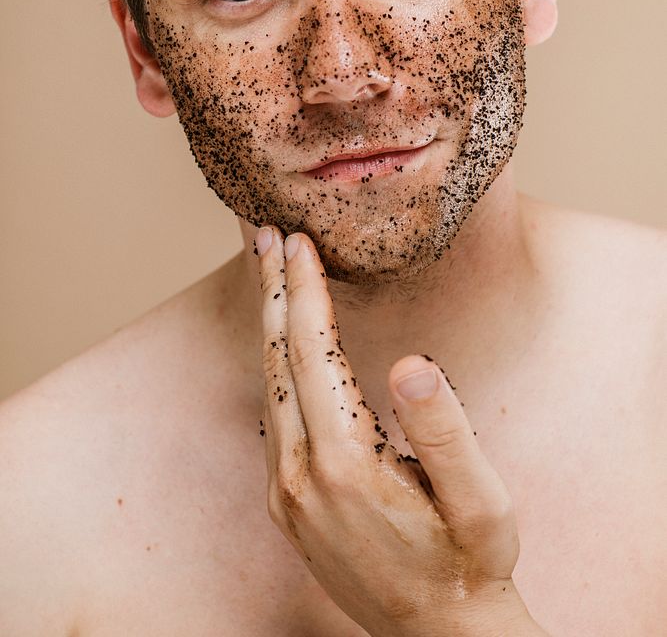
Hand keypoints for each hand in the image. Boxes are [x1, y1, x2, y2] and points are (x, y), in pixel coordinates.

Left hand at [256, 227, 546, 636]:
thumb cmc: (469, 562)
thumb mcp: (481, 502)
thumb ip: (445, 431)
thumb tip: (412, 362)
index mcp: (346, 462)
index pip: (313, 353)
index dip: (304, 292)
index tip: (298, 241)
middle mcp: (302, 475)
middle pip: (276, 361)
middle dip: (273, 293)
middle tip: (265, 237)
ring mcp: (287, 492)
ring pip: (268, 387)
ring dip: (269, 325)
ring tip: (270, 274)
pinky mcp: (288, 504)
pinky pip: (272, 417)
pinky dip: (274, 366)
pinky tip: (281, 344)